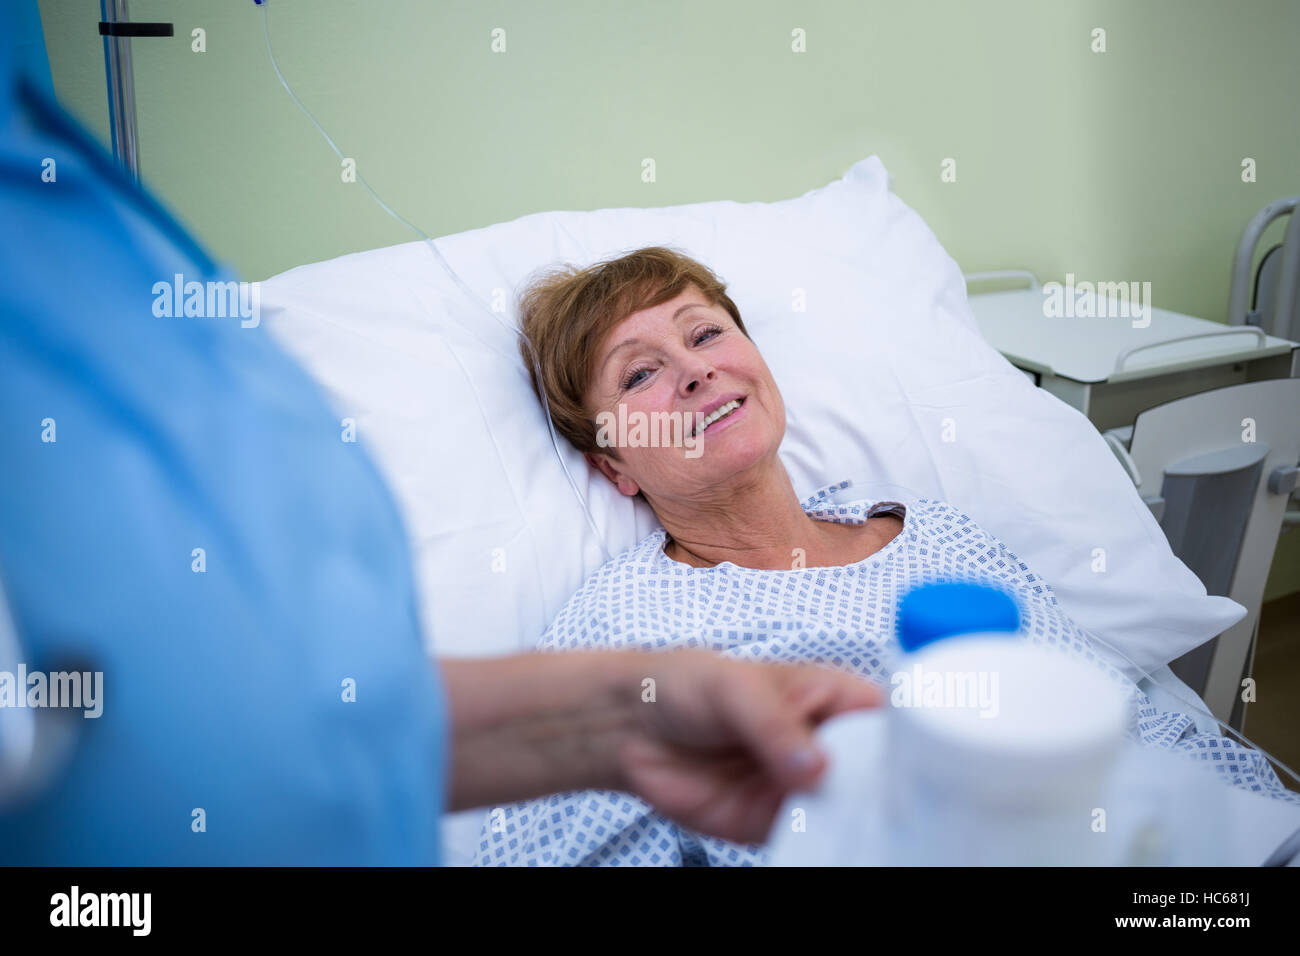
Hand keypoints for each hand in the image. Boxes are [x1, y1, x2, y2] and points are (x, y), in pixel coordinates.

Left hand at [616, 651, 882, 844]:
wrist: (630, 728)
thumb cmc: (687, 685)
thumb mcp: (734, 689)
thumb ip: (775, 725)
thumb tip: (815, 766)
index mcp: (831, 696)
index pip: (888, 718)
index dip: (906, 740)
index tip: (915, 765)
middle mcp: (827, 744)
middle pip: (878, 773)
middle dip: (885, 791)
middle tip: (885, 806)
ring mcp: (804, 786)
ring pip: (850, 812)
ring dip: (854, 823)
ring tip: (857, 826)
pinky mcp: (776, 821)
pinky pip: (810, 839)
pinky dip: (818, 845)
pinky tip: (822, 844)